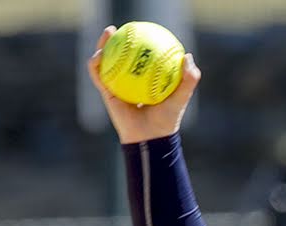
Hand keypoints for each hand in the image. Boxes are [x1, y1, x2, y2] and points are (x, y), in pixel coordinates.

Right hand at [85, 25, 200, 144]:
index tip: (144, 30)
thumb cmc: (167, 120)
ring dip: (104, 45)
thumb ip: (188, 79)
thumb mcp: (181, 98)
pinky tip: (99, 54)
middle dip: (120, 39)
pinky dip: (96, 64)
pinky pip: (98, 76)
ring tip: (109, 33)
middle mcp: (130, 81)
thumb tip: (188, 56)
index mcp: (146, 80)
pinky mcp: (106, 93)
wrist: (150, 138)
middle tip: (123, 27)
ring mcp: (117, 86)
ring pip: (106, 61)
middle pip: (122, 55)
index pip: (142, 57)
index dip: (141, 43)